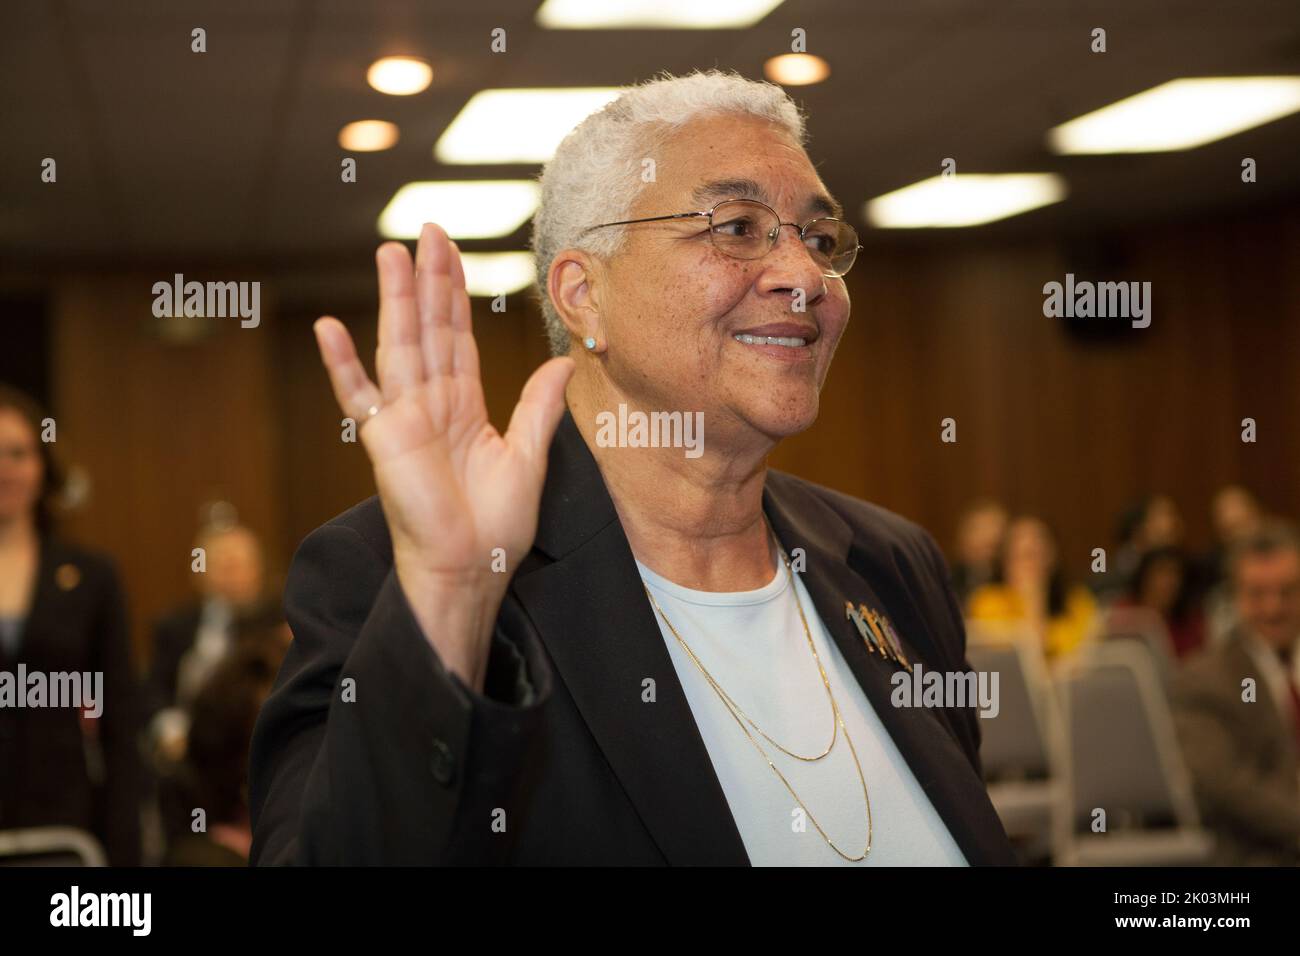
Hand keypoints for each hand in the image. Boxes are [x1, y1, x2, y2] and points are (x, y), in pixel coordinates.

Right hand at [313, 223, 573, 689]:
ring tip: (391, 253)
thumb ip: (538, 406)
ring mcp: (404, 417)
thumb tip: (562, 361)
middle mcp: (431, 403)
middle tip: (429, 230)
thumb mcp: (528, 455)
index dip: (454, 293)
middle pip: (429, 329)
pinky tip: (328, 328)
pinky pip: (358, 396)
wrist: (472, 567)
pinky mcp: (383, 439)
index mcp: (463, 405)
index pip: (457, 336)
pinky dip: (341, 364)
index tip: (450, 250)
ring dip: (395, 300)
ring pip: (399, 345)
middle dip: (429, 280)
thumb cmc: (496, 525)